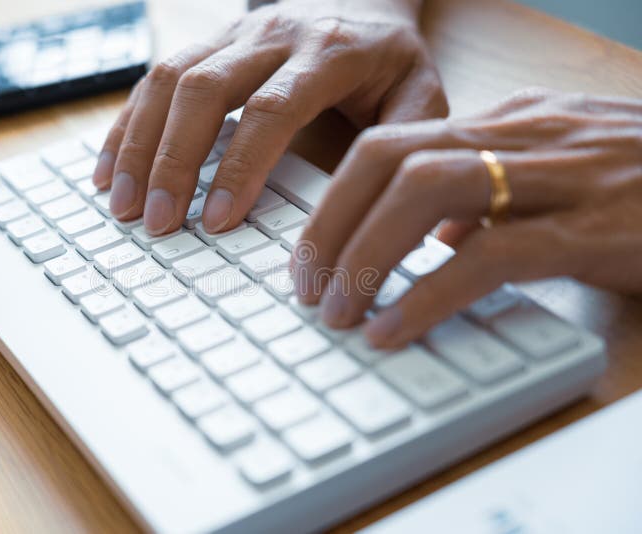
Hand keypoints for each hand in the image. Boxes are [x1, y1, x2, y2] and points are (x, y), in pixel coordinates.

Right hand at [92, 0, 447, 235]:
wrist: (361, 0)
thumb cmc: (389, 62)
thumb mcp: (419, 96)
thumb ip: (401, 144)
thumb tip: (370, 209)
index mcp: (328, 52)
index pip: (271, 109)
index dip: (239, 166)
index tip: (215, 221)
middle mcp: (272, 34)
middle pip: (203, 88)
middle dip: (172, 160)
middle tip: (153, 221)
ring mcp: (233, 32)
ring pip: (169, 78)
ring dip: (138, 144)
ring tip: (120, 204)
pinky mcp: (208, 42)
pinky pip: (155, 76)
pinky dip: (128, 124)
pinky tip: (108, 167)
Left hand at [295, 88, 641, 347]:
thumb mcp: (558, 168)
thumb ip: (494, 187)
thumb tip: (433, 230)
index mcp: (506, 124)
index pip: (388, 144)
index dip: (334, 199)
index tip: (309, 253)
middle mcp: (521, 137)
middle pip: (388, 159)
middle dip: (331, 225)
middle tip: (308, 288)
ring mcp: (556, 177)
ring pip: (425, 191)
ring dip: (366, 255)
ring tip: (340, 311)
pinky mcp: (592, 228)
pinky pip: (488, 255)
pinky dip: (426, 294)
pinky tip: (394, 329)